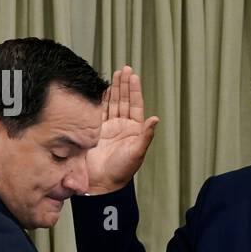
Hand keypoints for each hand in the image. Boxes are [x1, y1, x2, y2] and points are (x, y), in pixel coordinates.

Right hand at [86, 65, 159, 194]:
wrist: (101, 182)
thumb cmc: (122, 170)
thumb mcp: (137, 152)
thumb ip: (146, 135)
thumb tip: (156, 119)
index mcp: (134, 130)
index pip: (135, 105)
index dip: (134, 91)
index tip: (133, 76)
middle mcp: (122, 127)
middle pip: (123, 101)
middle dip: (124, 85)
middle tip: (125, 69)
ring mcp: (108, 127)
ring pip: (112, 103)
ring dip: (114, 89)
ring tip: (116, 73)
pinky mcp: (95, 131)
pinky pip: (98, 111)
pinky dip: (100, 99)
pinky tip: (102, 89)